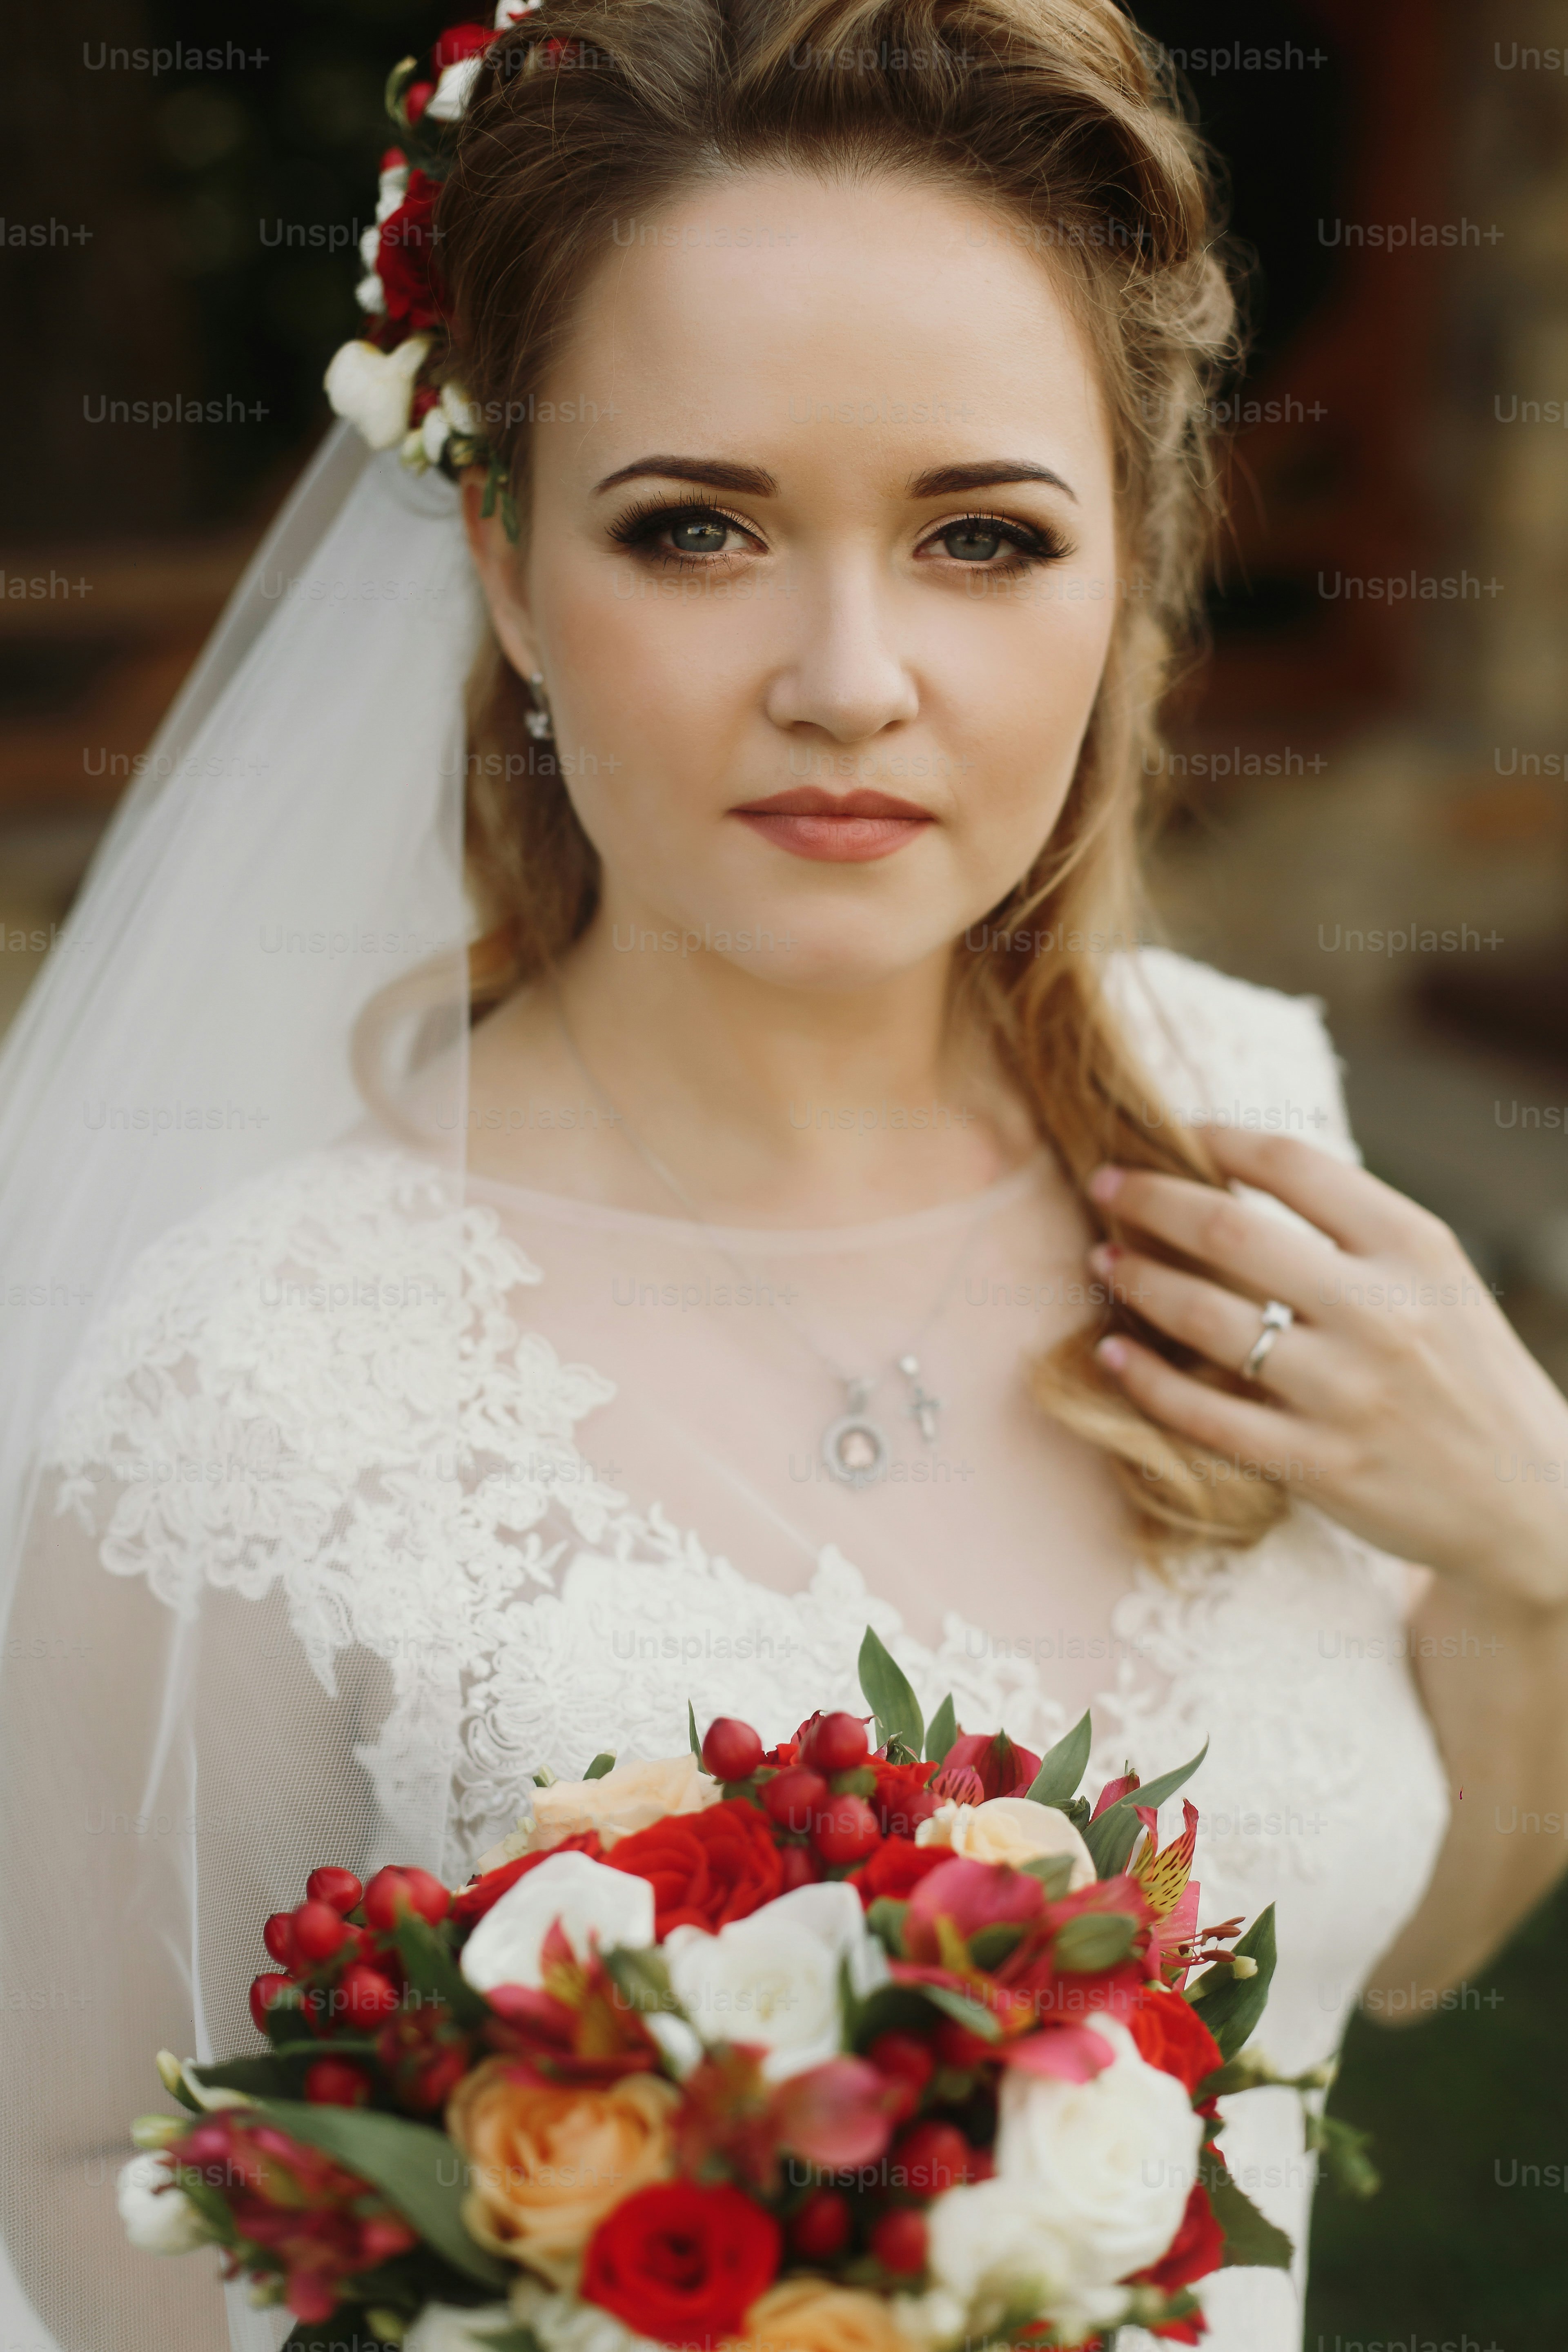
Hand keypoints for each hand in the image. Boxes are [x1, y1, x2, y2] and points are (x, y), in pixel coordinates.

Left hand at [1086, 1131, 1567, 1607]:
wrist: (1533, 1497)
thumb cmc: (1467, 1373)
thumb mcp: (1437, 1278)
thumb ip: (1355, 1228)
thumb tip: (1239, 1171)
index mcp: (1414, 1250)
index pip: (1295, 1164)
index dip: (1219, 1139)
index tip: (1174, 1132)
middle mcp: (1383, 1313)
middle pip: (1231, 1233)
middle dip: (1150, 1198)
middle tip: (1105, 1182)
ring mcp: (1349, 1393)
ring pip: (1208, 1321)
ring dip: (1139, 1281)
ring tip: (1104, 1259)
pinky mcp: (1323, 1466)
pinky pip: (1208, 1416)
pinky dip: (1147, 1381)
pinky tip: (1113, 1355)